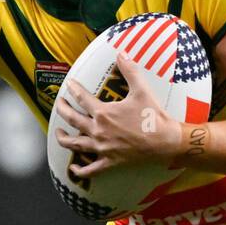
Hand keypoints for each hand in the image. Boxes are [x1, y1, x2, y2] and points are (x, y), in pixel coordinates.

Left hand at [52, 51, 182, 178]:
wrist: (167, 142)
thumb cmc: (154, 116)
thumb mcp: (142, 90)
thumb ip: (130, 71)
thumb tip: (121, 53)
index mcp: (104, 113)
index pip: (82, 98)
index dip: (73, 89)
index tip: (69, 83)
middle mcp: (98, 131)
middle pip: (72, 119)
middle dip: (62, 110)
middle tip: (58, 103)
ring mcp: (102, 148)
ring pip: (75, 145)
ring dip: (63, 138)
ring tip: (58, 133)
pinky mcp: (110, 161)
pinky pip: (90, 170)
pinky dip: (80, 171)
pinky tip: (73, 169)